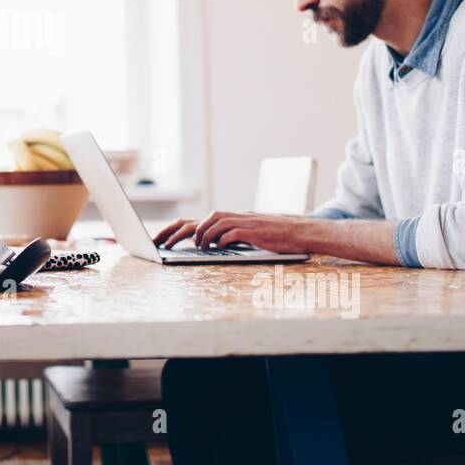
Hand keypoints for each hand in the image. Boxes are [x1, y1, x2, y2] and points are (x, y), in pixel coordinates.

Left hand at [154, 211, 312, 253]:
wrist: (301, 232)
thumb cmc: (278, 236)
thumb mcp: (252, 233)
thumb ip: (235, 234)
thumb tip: (217, 242)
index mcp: (233, 218)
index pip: (201, 219)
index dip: (179, 227)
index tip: (162, 238)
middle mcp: (236, 217)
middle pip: (202, 219)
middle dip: (180, 231)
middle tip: (164, 243)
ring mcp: (245, 222)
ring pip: (215, 222)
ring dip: (202, 234)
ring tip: (197, 246)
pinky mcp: (254, 231)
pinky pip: (232, 232)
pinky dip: (221, 239)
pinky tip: (217, 247)